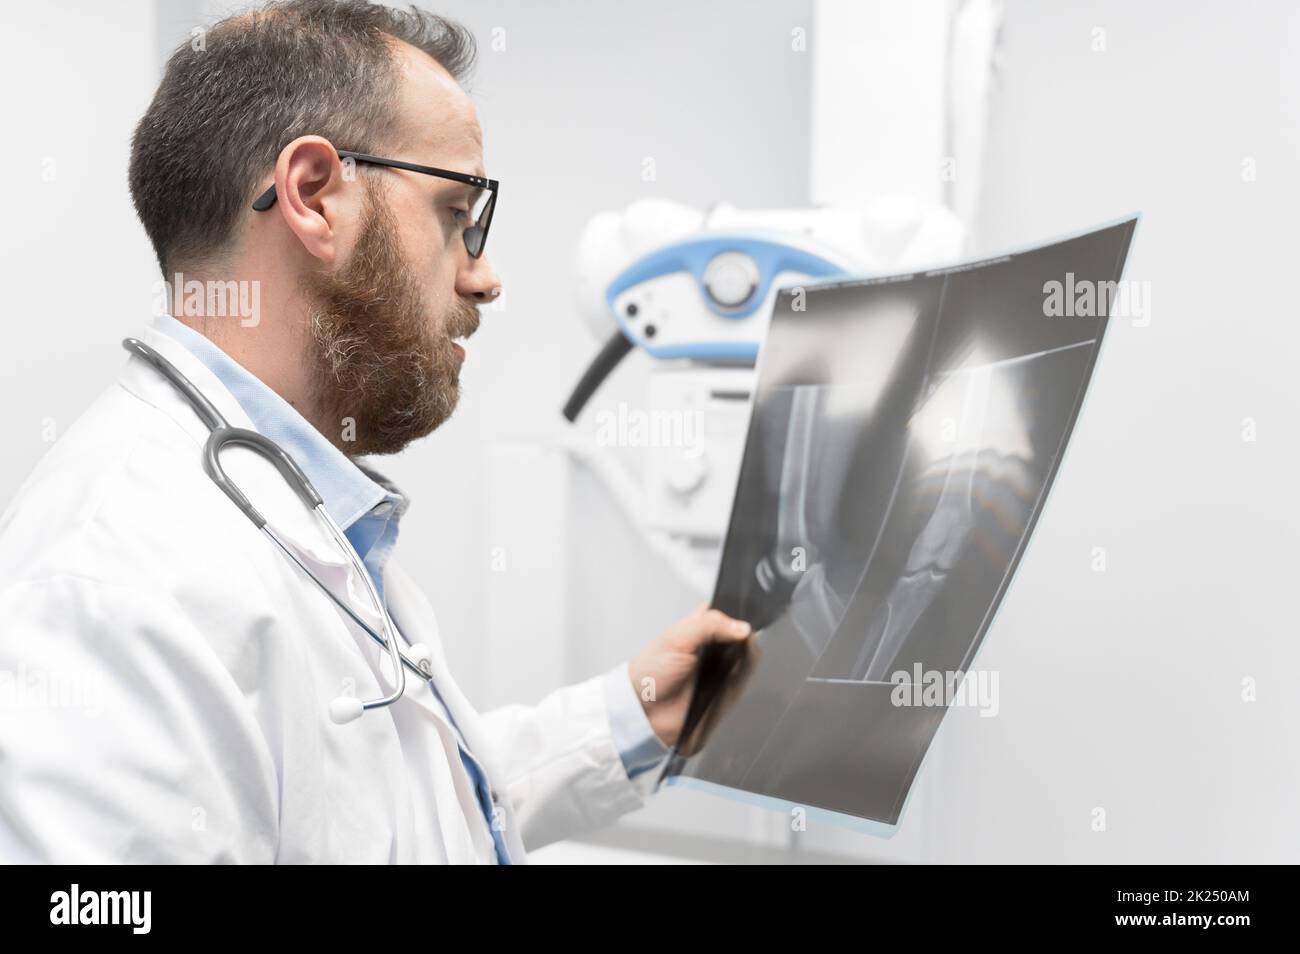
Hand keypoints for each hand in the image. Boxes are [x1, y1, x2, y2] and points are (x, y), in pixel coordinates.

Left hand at [627, 605, 751, 748]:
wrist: (645, 711)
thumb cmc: (651, 672)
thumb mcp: (677, 638)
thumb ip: (710, 624)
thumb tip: (742, 626)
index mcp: (699, 628)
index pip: (726, 610)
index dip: (735, 610)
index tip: (740, 613)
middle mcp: (714, 647)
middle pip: (742, 632)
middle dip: (744, 631)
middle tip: (737, 633)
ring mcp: (722, 668)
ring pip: (749, 653)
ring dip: (746, 651)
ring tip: (731, 654)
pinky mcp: (730, 689)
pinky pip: (747, 677)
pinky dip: (745, 671)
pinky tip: (733, 669)